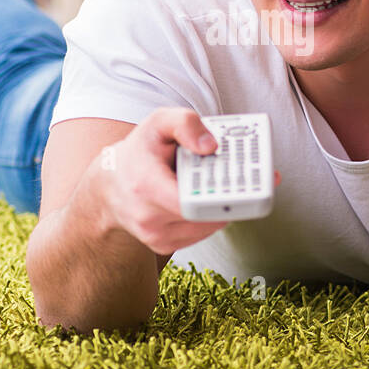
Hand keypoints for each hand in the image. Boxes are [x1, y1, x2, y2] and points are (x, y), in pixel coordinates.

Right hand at [96, 107, 280, 255]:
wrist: (110, 185)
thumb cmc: (139, 152)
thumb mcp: (158, 123)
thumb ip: (185, 124)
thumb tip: (212, 146)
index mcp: (146, 186)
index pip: (190, 202)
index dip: (220, 197)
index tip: (243, 183)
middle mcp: (149, 218)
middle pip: (207, 217)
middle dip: (234, 199)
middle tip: (258, 180)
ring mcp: (156, 237)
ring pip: (209, 227)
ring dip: (226, 208)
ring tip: (235, 185)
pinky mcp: (164, 246)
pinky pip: (201, 233)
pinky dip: (213, 217)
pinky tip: (214, 199)